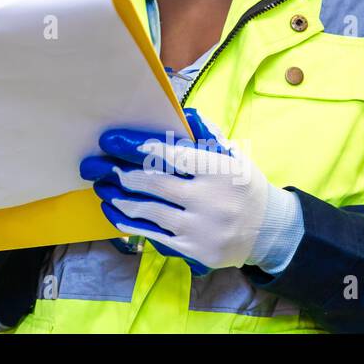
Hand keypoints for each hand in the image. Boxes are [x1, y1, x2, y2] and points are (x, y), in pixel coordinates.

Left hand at [80, 109, 294, 272]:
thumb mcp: (233, 156)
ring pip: (148, 210)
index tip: (110, 140)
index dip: (138, 147)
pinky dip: (128, 221)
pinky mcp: (193, 249)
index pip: (172, 155)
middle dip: (118, 172)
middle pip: (153, 183)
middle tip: (94, 164)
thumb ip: (206, 136)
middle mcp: (209, 200)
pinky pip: (152, 234)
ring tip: (99, 186)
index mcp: (219, 171)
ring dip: (118, 197)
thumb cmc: (243, 186)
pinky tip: (111, 210)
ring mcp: (200, 228)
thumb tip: (184, 113)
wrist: (269, 232)